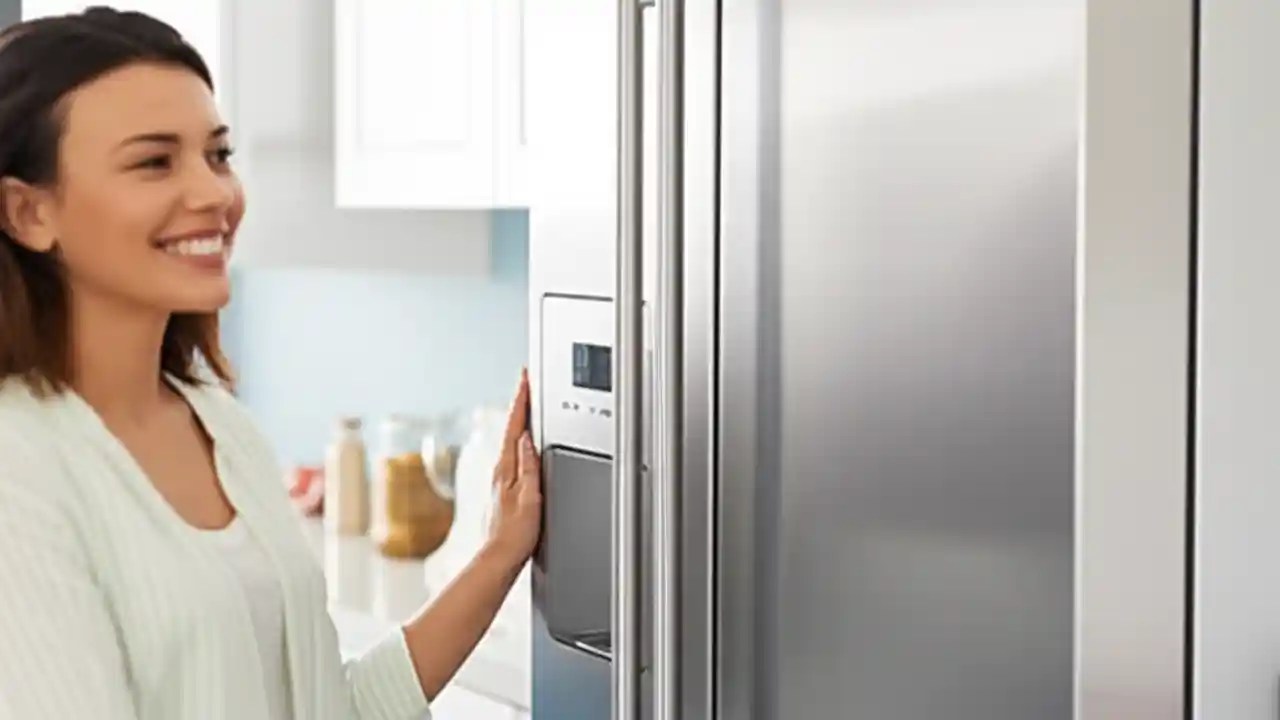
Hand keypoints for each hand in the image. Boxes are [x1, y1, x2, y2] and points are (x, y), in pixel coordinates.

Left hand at [485, 368, 542, 569]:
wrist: (499, 557)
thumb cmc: (515, 534)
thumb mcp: (529, 497)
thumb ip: (529, 466)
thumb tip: (527, 438)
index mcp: (505, 469)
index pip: (514, 426)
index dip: (520, 400)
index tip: (524, 379)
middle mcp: (500, 471)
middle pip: (510, 428)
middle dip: (519, 404)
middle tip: (526, 383)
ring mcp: (500, 480)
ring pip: (511, 441)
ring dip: (518, 421)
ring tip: (526, 405)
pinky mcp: (504, 489)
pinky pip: (513, 455)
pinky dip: (518, 441)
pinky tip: (523, 443)